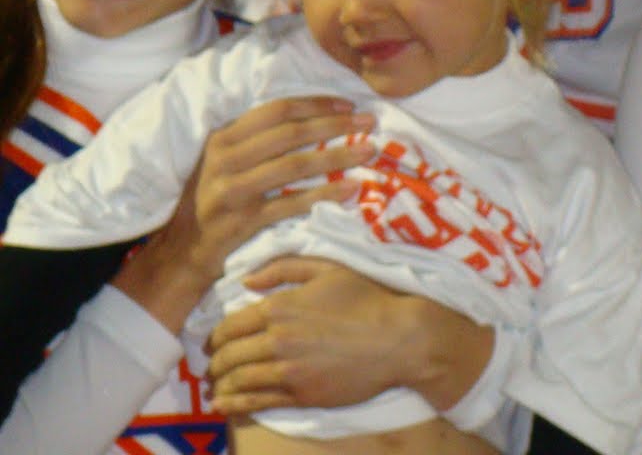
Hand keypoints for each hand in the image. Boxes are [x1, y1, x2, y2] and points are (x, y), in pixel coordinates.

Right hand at [113, 96, 373, 331]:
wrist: (183, 251)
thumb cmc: (214, 199)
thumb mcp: (225, 161)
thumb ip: (258, 140)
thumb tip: (315, 117)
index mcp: (223, 138)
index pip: (276, 111)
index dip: (315, 105)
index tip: (348, 106)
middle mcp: (225, 160)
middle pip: (290, 134)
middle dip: (335, 126)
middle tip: (369, 123)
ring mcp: (232, 191)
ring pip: (294, 166)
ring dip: (337, 157)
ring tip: (369, 152)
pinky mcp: (242, 222)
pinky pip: (291, 204)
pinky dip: (323, 195)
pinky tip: (351, 190)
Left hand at [205, 257, 493, 416]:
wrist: (398, 338)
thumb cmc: (366, 298)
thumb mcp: (329, 269)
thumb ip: (283, 267)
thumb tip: (246, 281)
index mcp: (280, 308)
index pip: (230, 326)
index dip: (215, 336)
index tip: (212, 342)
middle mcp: (277, 341)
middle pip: (229, 356)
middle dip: (214, 362)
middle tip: (211, 366)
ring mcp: (288, 371)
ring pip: (238, 381)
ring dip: (220, 385)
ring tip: (216, 386)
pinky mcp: (301, 395)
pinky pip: (257, 402)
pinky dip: (234, 405)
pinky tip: (224, 404)